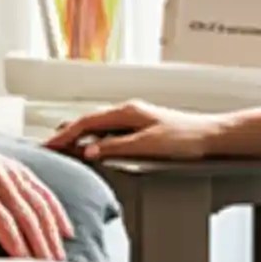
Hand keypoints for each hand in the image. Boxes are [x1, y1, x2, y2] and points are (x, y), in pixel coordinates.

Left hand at [0, 127, 73, 260]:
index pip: (1, 219)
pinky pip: (43, 191)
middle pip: (25, 214)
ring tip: (59, 256)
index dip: (15, 242)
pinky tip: (66, 230)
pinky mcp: (21, 169)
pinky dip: (57, 211)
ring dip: (52, 231)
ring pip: (39, 204)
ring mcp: (12, 171)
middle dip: (39, 243)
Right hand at [44, 100, 224, 160]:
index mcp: (126, 111)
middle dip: (67, 133)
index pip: (86, 122)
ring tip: (64, 147)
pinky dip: (94, 138)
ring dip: (79, 135)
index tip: (49, 145)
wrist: (211, 136)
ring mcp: (134, 118)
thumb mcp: (147, 145)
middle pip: (88, 120)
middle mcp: (128, 111)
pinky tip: (92, 148)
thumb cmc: (185, 139)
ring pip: (98, 125)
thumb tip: (89, 150)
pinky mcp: (141, 127)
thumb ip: (116, 147)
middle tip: (49, 147)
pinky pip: (108, 131)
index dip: (65, 135)